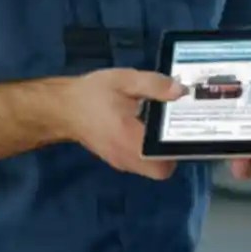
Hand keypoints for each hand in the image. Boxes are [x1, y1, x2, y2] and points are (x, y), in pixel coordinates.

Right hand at [64, 68, 187, 180]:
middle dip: (173, 151)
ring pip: (151, 168)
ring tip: (167, 126)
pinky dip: (148, 150)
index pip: (164, 162)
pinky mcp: (116, 158)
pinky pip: (140, 162)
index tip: (188, 130)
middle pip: (161, 170)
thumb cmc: (92, 94)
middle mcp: (127, 158)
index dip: (180, 150)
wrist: (62, 107)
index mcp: (131, 141)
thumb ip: (154, 85)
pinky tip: (149, 128)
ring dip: (161, 152)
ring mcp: (121, 162)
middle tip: (178, 128)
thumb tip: (181, 91)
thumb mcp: (125, 81)